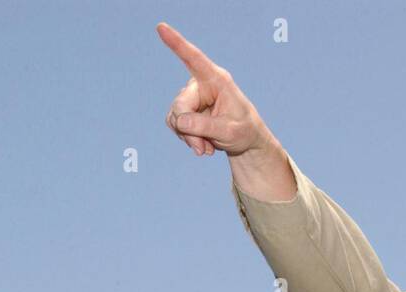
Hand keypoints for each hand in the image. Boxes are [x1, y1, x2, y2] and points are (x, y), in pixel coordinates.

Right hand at [157, 23, 273, 159]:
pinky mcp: (186, 111)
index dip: (177, 43)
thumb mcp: (229, 132)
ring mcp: (192, 98)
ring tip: (206, 149)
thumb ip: (205, 127)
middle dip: (188, 131)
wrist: (245, 141)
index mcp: (216, 80)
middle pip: (180, 105)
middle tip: (202, 150)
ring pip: (175, 118)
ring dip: (188, 138)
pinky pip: (175, 125)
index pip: (194, 59)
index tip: (161, 27)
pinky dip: (187, 139)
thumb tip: (179, 121)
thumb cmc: (243, 131)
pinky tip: (203, 146)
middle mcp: (201, 85)